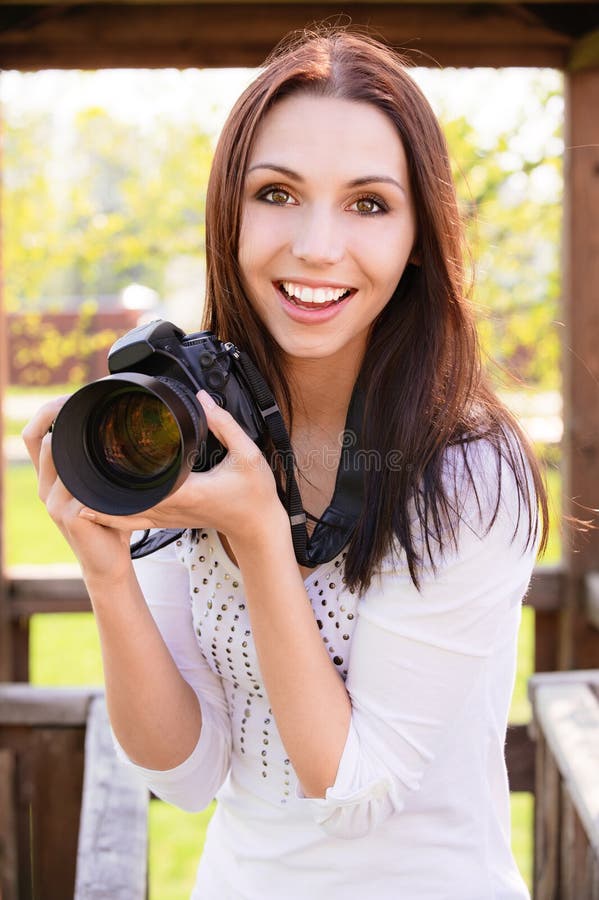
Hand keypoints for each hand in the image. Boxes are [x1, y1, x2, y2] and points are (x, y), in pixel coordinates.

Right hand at [22, 395, 134, 583]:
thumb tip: (117, 428)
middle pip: (43, 440)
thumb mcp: (101, 485)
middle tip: (96, 407)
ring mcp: (53, 502)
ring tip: (108, 435)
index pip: (34, 435)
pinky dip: (94, 474)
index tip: (71, 397)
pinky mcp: (69, 515)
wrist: (108, 561)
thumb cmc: (108, 520)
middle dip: (65, 418)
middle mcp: (46, 487)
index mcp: (50, 477)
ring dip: (80, 444)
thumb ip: (98, 462)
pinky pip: (77, 485)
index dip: (47, 412)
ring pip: (58, 457)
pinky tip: (112, 472)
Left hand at [75, 391, 287, 550]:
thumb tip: (203, 398)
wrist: (259, 526)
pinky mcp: (171, 520)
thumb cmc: (256, 493)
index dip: (117, 480)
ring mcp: (171, 517)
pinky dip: (114, 515)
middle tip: (72, 471)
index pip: (145, 488)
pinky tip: (97, 508)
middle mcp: (175, 507)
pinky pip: (136, 521)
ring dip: (101, 505)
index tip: (94, 466)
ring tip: (74, 490)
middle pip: (126, 503)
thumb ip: (225, 425)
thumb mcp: (248, 454)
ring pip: (126, 517)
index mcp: (189, 491)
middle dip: (99, 490)